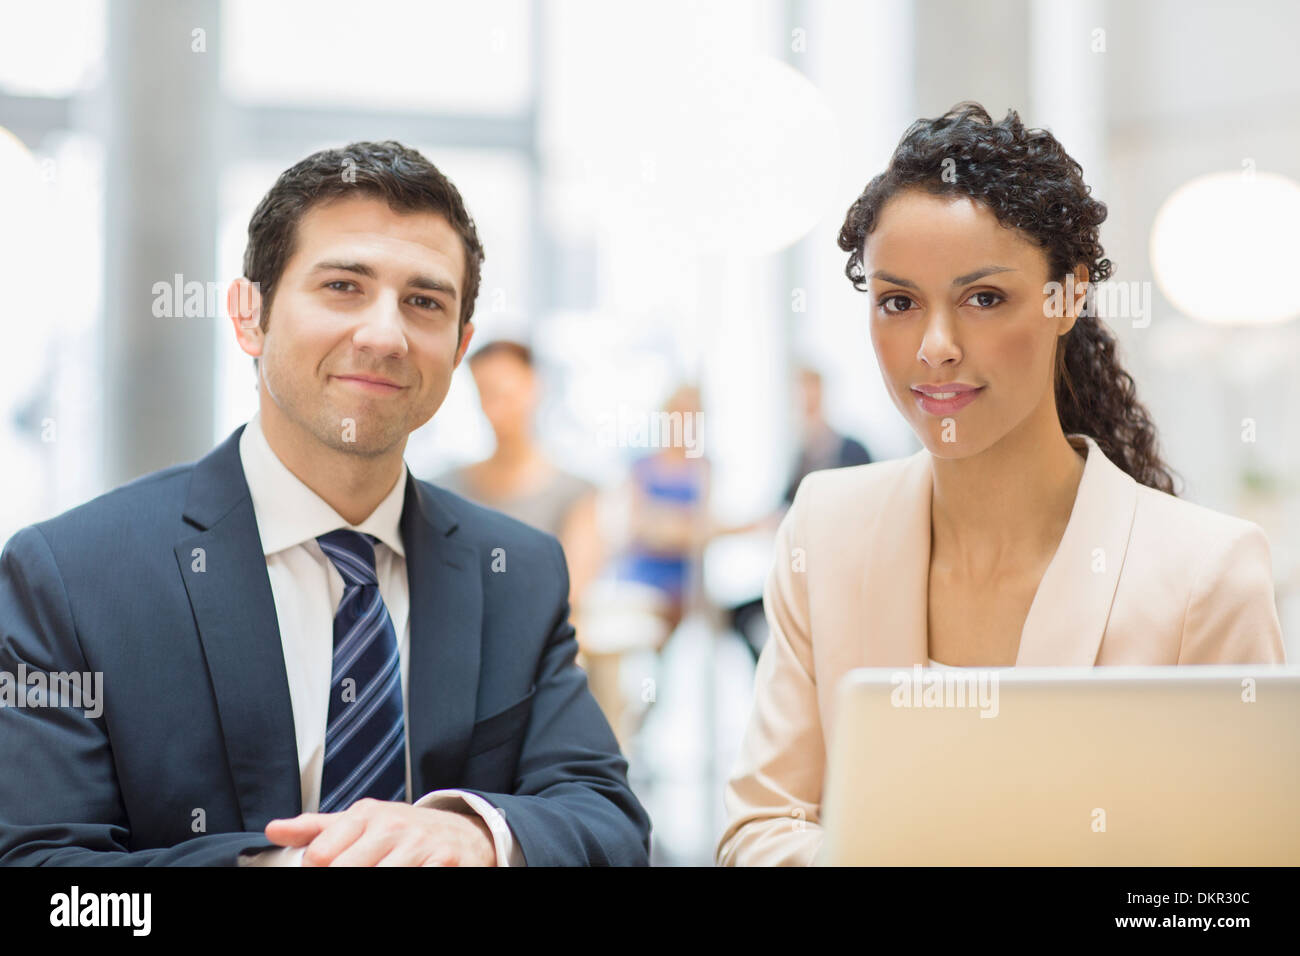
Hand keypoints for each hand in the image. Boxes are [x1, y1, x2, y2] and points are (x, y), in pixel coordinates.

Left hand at [264, 798, 496, 866]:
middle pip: (343, 870)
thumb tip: (272, 830)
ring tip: (375, 874)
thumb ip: (317, 829)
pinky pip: (411, 881)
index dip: (315, 871)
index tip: (322, 872)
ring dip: (370, 883)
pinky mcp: (443, 863)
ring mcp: (419, 846)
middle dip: (339, 881)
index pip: (319, 855)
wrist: (463, 833)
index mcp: (366, 815)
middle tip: (351, 875)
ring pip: (378, 878)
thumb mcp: (362, 822)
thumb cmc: (402, 831)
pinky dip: (402, 883)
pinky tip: (403, 877)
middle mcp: (392, 826)